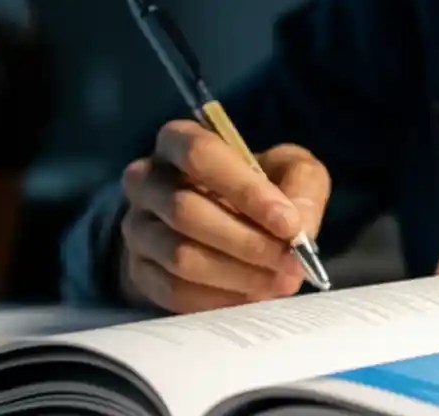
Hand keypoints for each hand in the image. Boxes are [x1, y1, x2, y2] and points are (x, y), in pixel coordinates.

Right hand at [118, 120, 330, 312]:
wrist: (230, 224)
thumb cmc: (263, 188)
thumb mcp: (291, 171)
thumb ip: (301, 188)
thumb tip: (297, 228)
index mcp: (178, 140)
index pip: (201, 155)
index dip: (246, 191)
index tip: (289, 224)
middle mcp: (146, 181)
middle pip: (185, 211)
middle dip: (247, 242)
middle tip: (292, 262)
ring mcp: (136, 228)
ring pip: (179, 256)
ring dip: (238, 274)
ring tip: (281, 281)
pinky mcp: (138, 271)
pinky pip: (172, 290)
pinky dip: (219, 299)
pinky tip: (253, 297)